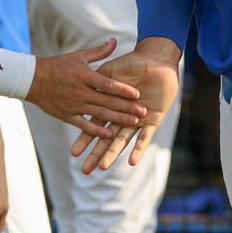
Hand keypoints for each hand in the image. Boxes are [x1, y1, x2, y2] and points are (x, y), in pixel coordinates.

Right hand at [26, 39, 145, 138]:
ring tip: (134, 122)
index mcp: (85, 76)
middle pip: (108, 101)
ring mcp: (74, 105)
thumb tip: (114, 40)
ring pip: (100, 114)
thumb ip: (99, 52)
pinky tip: (109, 135)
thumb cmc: (58, 65)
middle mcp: (81, 92)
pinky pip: (84, 125)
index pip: (108, 84)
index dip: (123, 90)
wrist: (33, 80)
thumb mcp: (79, 56)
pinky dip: (97, 131)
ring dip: (118, 119)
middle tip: (143, 112)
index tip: (138, 94)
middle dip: (127, 107)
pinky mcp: (68, 116)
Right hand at [70, 38, 180, 173]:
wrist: (157, 60)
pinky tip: (132, 161)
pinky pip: (145, 136)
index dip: (85, 138)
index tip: (74, 153)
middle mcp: (121, 114)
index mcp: (109, 105)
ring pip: (121, 139)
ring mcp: (136, 118)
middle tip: (84, 171)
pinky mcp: (153, 118)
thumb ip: (98, 75)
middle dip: (94, 153)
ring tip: (102, 168)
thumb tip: (79, 80)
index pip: (93, 124)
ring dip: (112, 153)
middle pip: (105, 136)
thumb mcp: (110, 68)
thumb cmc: (131, 62)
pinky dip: (139, 148)